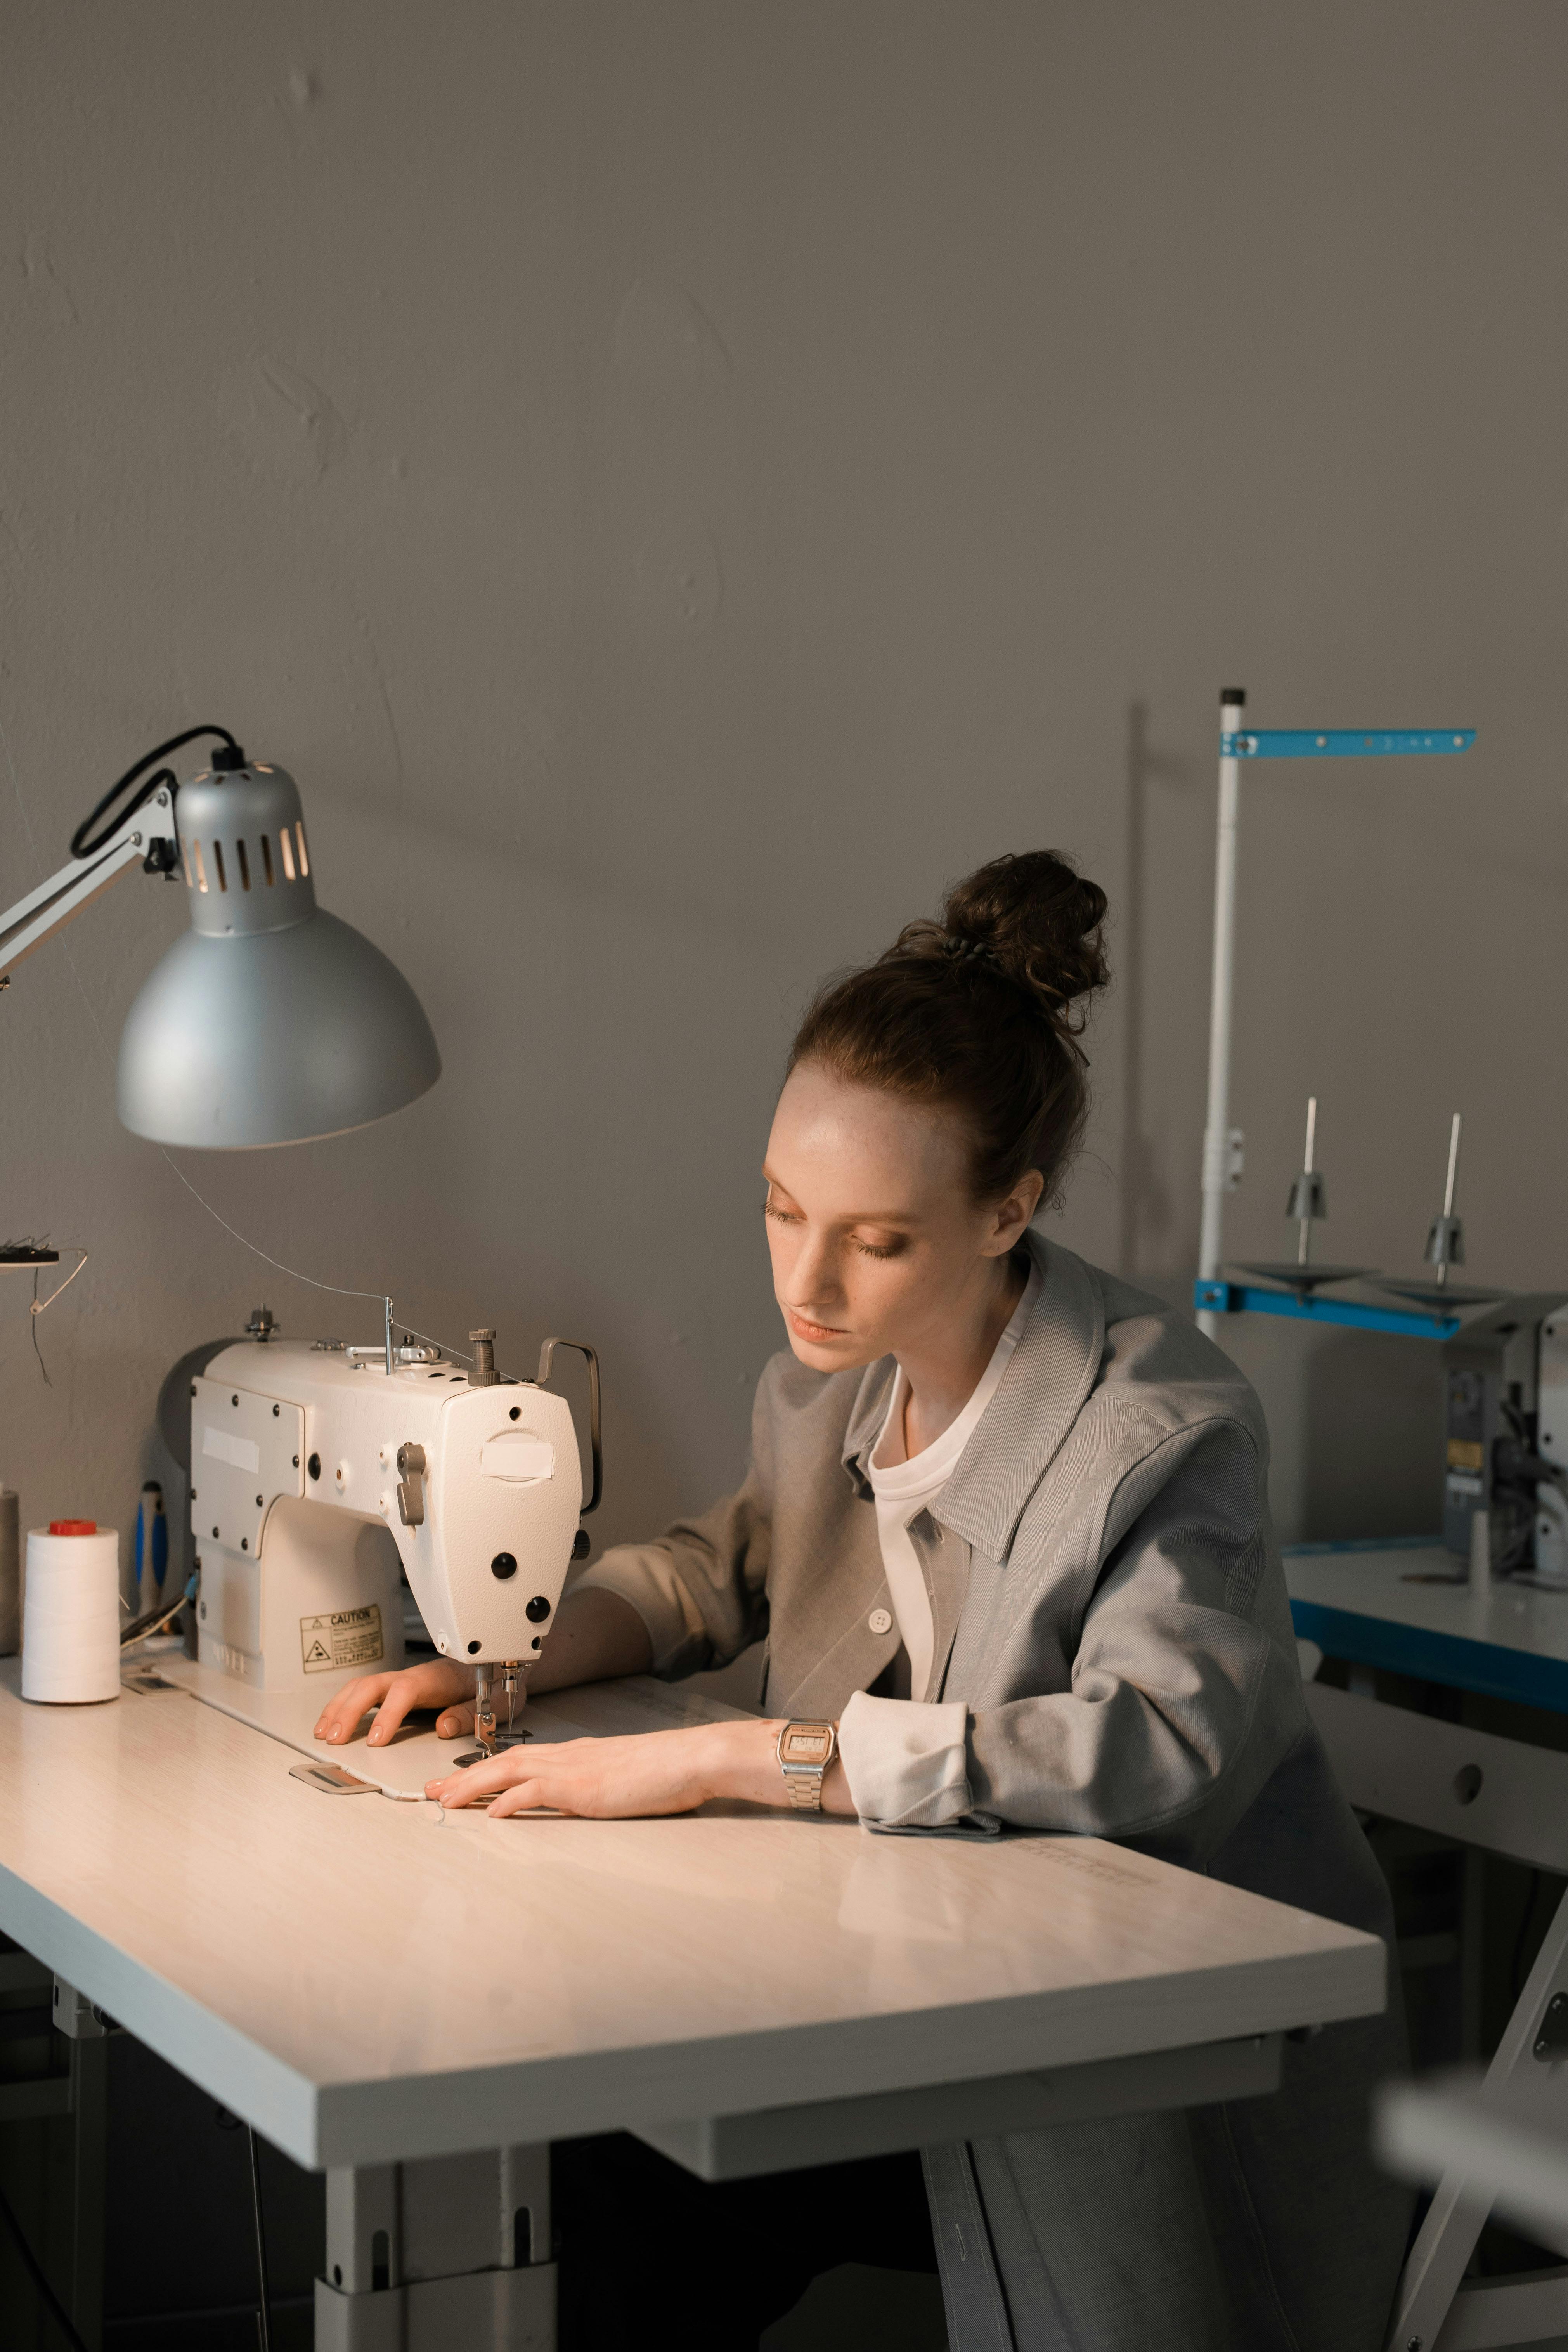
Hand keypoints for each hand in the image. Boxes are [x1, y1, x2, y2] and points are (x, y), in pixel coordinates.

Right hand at [314, 1659, 475, 1748]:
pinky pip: (360, 1691)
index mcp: (434, 1679)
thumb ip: (469, 1712)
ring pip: (360, 1686)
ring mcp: (397, 1680)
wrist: (481, 1666)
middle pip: (372, 1686)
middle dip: (350, 1711)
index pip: (405, 1691)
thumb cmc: (481, 1683)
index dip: (388, 1714)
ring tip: (323, 1733)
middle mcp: (410, 1676)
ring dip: (338, 1707)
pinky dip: (341, 1705)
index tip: (376, 1740)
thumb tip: (444, 1727)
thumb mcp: (488, 1699)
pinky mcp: (390, 1687)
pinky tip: (330, 1723)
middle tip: (335, 1739)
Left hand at [425, 1716, 855, 1818]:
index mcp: (574, 1755)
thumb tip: (575, 1801)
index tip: (454, 1783)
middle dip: (461, 1778)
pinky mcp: (582, 1787)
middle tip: (428, 1792)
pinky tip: (491, 1814)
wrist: (692, 1759)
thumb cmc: (664, 1770)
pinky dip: (508, 1801)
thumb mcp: (618, 1779)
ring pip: (507, 1772)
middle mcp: (566, 1756)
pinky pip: (534, 1792)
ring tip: (442, 1802)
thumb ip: (591, 1787)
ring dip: (470, 1787)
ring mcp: (572, 1769)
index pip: (516, 1760)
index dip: (481, 1772)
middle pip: (500, 1763)